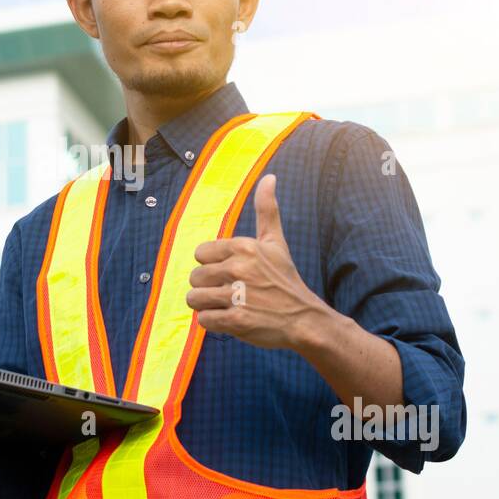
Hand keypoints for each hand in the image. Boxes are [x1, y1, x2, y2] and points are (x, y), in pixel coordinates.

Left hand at [186, 174, 334, 350]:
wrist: (304, 318)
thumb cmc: (285, 280)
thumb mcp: (276, 242)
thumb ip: (267, 210)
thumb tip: (269, 176)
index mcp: (244, 247)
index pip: (200, 253)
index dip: (212, 266)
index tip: (231, 273)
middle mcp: (239, 268)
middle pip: (195, 277)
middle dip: (208, 287)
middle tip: (231, 292)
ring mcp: (238, 295)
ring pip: (194, 298)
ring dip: (208, 305)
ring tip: (229, 305)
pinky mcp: (237, 321)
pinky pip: (203, 319)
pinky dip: (213, 322)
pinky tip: (231, 319)